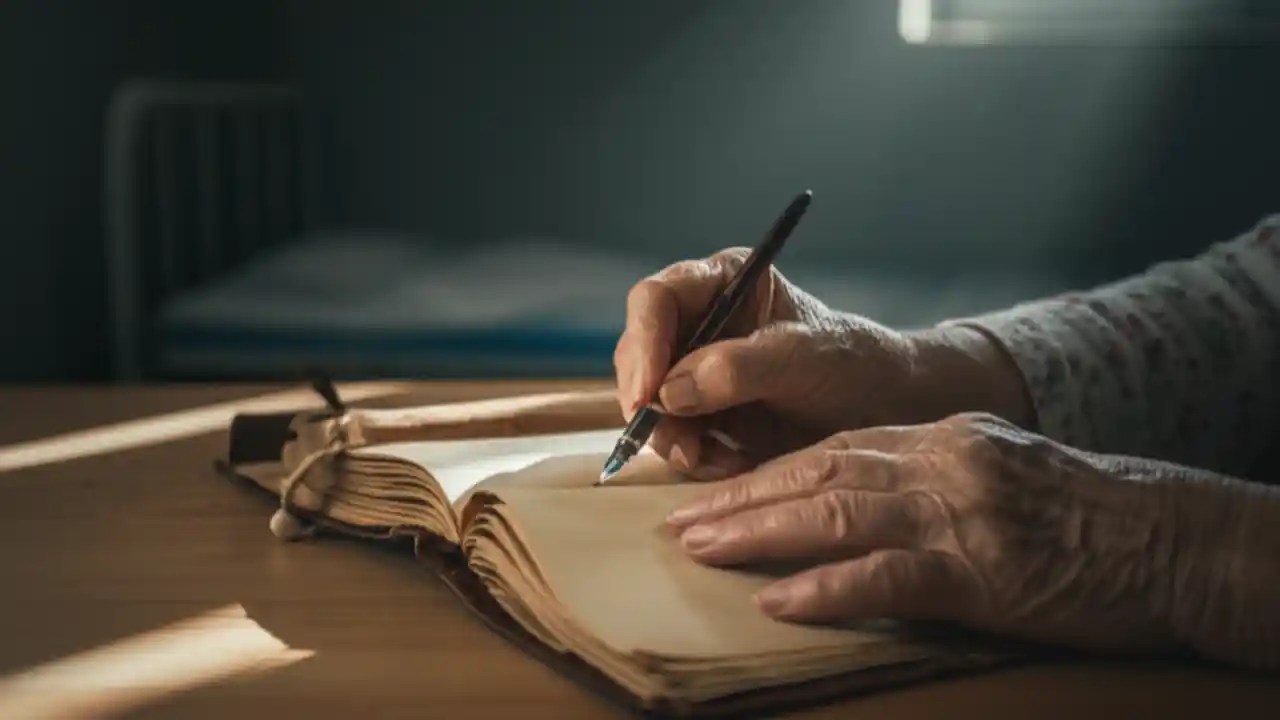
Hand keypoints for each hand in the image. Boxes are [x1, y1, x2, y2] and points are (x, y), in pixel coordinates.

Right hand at [614, 248, 1033, 479]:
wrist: (884, 411)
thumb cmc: (854, 364)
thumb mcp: (806, 359)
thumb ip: (741, 367)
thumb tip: (671, 390)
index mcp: (722, 281)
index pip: (656, 299)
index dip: (643, 343)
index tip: (648, 393)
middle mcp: (699, 320)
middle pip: (640, 353)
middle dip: (651, 401)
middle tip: (675, 442)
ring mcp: (695, 369)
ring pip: (649, 402)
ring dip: (672, 438)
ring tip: (713, 460)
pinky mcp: (702, 412)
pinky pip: (672, 435)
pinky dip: (692, 457)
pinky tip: (727, 465)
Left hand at [667, 413, 1191, 655]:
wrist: (1164, 538)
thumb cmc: (1080, 510)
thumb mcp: (997, 464)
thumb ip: (928, 469)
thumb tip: (857, 489)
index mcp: (937, 437)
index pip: (832, 447)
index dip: (765, 471)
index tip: (714, 493)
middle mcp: (937, 463)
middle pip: (817, 471)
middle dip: (742, 497)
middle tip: (679, 521)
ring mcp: (957, 514)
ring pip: (836, 513)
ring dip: (760, 532)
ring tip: (701, 549)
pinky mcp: (979, 571)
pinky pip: (886, 577)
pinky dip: (827, 588)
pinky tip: (778, 600)